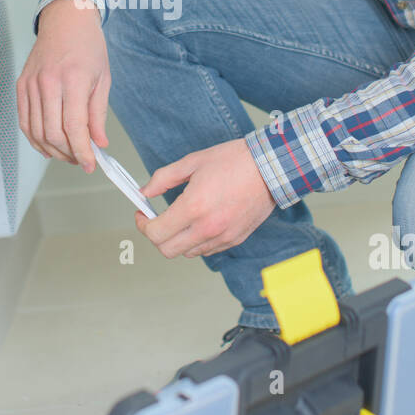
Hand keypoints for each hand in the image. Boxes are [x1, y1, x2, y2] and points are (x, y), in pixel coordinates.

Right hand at [16, 0, 110, 172]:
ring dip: (52, 150)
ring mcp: (31, 85)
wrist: (65, 21)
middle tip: (82, 159)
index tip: (90, 164)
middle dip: (69, 154)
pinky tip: (48, 145)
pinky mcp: (21, 86)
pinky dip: (35, 139)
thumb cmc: (87, 46)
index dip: (82, 151)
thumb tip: (99, 142)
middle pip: (53, 134)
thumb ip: (98, 114)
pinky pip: (24, 121)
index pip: (74, 127)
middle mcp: (48, 83)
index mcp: (73, 80)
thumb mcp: (103, 79)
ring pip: (36, 132)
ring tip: (67, 154)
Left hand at [135, 138, 275, 258]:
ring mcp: (223, 237)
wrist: (271, 167)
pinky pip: (207, 250)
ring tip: (180, 220)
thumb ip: (163, 178)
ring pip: (187, 253)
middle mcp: (207, 227)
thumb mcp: (192, 162)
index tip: (143, 215)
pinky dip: (197, 241)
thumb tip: (145, 191)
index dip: (143, 225)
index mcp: (194, 207)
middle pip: (167, 250)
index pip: (156, 233)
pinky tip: (199, 222)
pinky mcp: (235, 239)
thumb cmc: (236, 161)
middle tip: (156, 220)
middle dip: (156, 236)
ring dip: (177, 240)